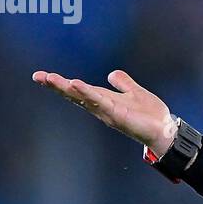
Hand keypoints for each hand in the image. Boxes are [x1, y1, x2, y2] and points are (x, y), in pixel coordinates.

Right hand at [32, 68, 175, 155]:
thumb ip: (123, 83)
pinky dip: (87, 93)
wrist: (164, 130)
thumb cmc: (149, 115)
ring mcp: (107, 111)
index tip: (42, 76)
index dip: (61, 83)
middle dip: (56, 86)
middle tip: (38, 76)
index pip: (78, 90)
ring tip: (51, 79)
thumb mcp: (134, 92)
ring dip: (67, 88)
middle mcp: (101, 107)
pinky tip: (76, 84)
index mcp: (103, 100)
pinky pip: (99, 102)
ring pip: (83, 97)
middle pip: (75, 94)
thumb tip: (111, 74)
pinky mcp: (117, 114)